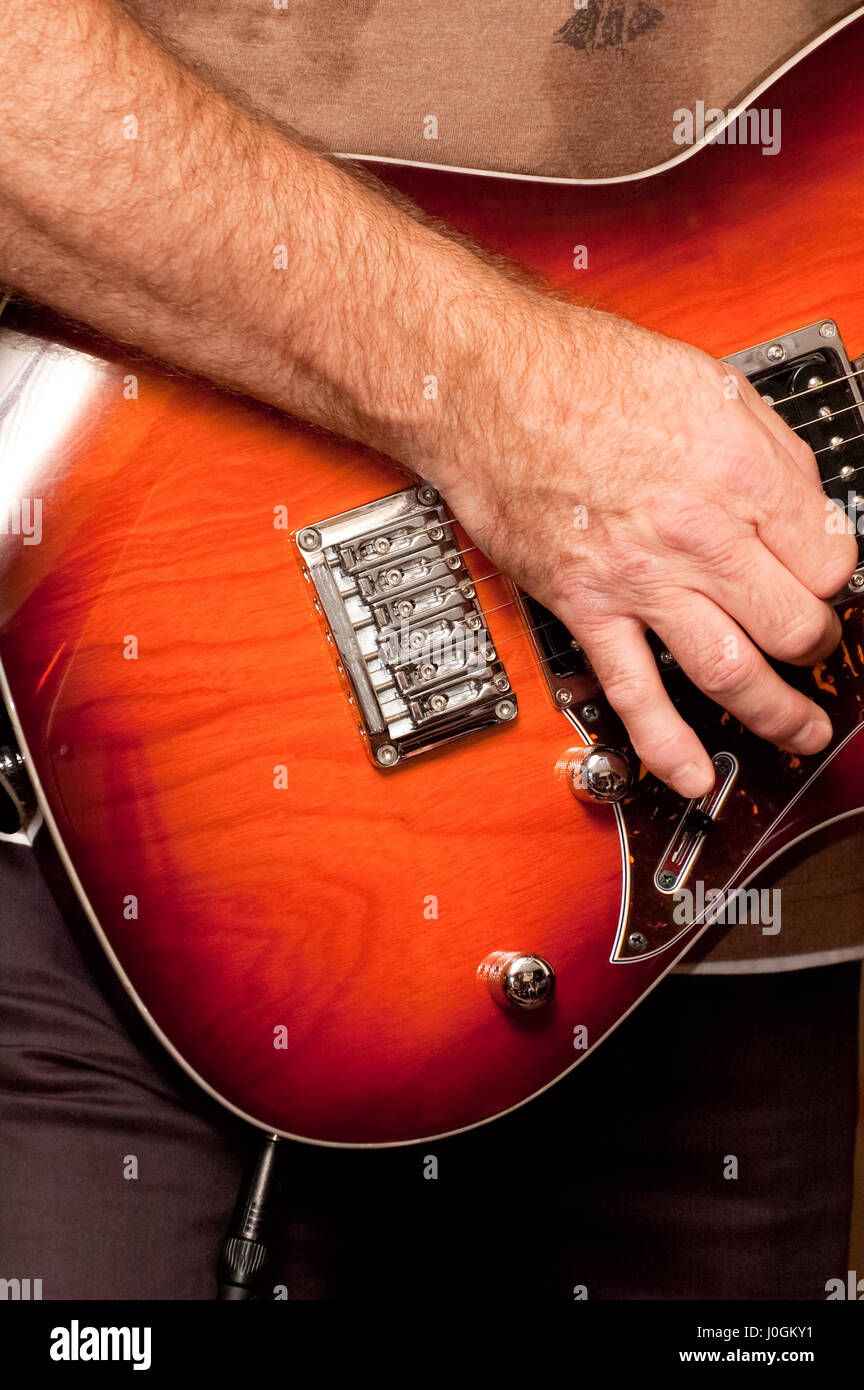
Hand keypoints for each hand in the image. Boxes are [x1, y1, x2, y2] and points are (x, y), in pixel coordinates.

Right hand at [418, 300, 857, 797]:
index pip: (830, 559)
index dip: (837, 576)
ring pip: (734, 672)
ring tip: (802, 731)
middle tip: (816, 646)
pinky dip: (668, 745)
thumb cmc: (584, 374)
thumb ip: (768, 453)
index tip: (826, 579)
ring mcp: (643, 582)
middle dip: (818, 645)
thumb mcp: (710, 385)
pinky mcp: (588, 610)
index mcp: (742, 474)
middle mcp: (701, 536)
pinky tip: (696, 775)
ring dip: (778, 714)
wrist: (488, 387)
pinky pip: (635, 693)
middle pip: (796, 625)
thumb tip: (804, 504)